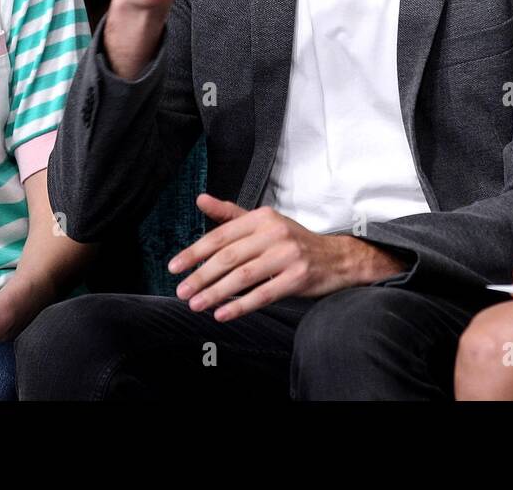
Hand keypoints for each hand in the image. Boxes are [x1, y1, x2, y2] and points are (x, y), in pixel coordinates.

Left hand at [167, 195, 379, 321]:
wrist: (337, 257)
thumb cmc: (293, 241)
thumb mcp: (264, 222)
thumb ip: (230, 214)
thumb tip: (200, 199)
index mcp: (262, 217)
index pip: (221, 235)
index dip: (195, 252)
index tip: (175, 267)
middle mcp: (275, 232)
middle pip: (230, 256)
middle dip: (202, 276)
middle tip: (182, 291)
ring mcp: (288, 255)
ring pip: (243, 276)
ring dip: (216, 293)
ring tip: (196, 305)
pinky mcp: (298, 277)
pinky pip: (263, 294)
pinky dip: (240, 305)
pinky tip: (222, 314)